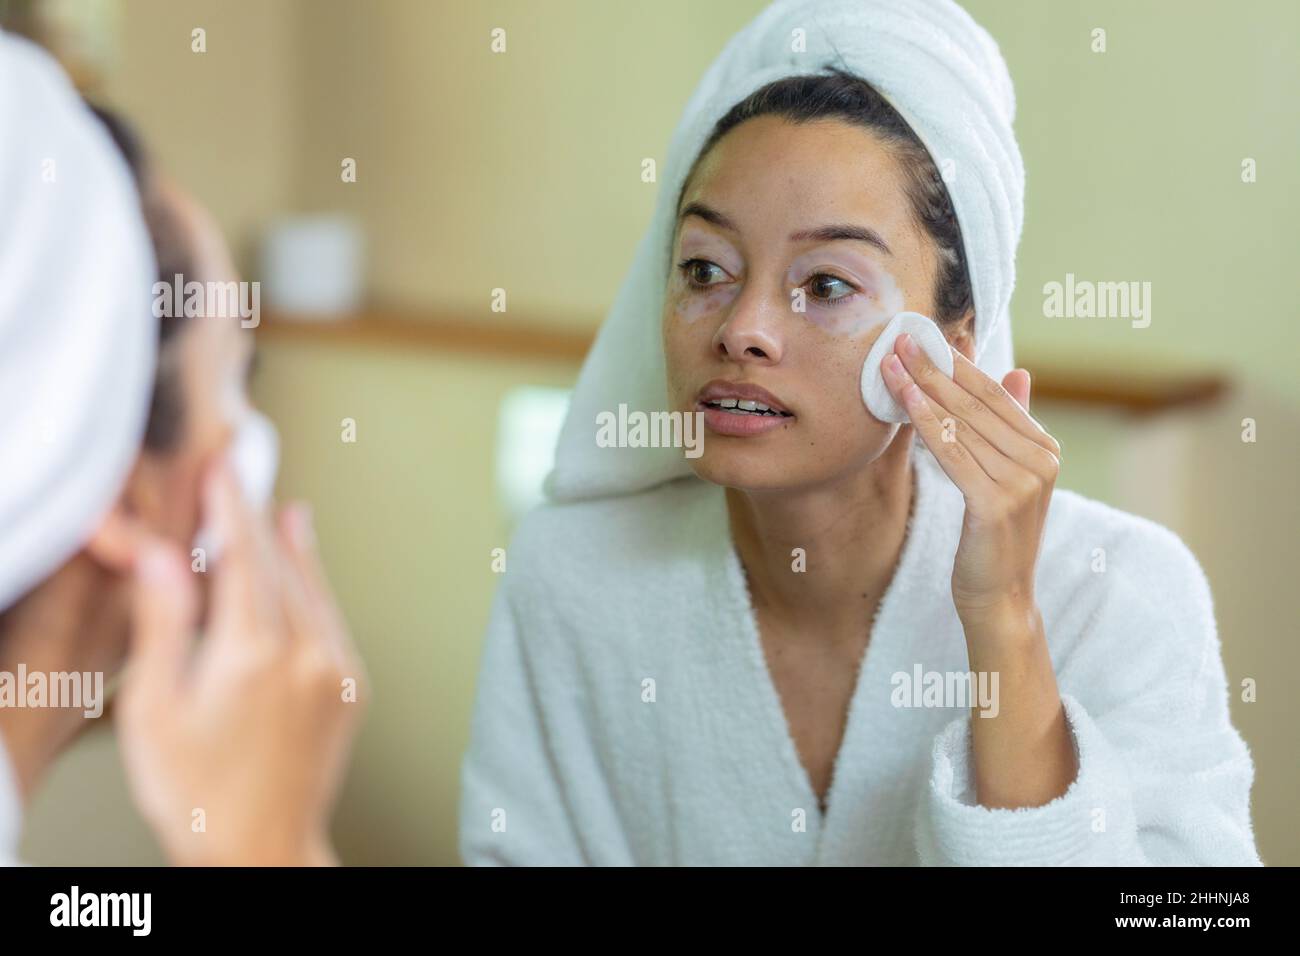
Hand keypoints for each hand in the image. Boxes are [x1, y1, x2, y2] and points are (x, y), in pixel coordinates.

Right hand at [115, 461, 366, 865]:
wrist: (263, 849)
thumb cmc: (199, 795)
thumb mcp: (156, 712)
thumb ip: (164, 627)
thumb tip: (162, 557)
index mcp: (253, 654)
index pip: (241, 558)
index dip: (230, 507)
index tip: (223, 469)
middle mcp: (306, 654)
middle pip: (279, 566)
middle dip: (257, 518)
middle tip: (245, 476)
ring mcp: (336, 669)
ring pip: (314, 589)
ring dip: (296, 547)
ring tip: (287, 511)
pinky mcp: (352, 687)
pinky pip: (333, 620)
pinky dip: (318, 588)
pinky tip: (308, 573)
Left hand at [881, 332, 1060, 629]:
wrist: (999, 599)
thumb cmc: (993, 539)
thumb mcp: (1005, 478)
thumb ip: (1011, 426)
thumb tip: (1018, 372)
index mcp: (1044, 450)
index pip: (994, 395)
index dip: (957, 364)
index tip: (923, 338)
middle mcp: (1041, 461)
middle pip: (976, 403)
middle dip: (933, 368)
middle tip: (898, 339)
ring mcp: (1023, 481)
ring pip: (961, 423)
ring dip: (922, 388)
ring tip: (890, 362)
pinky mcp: (997, 502)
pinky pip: (953, 452)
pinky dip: (928, 423)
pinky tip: (905, 402)